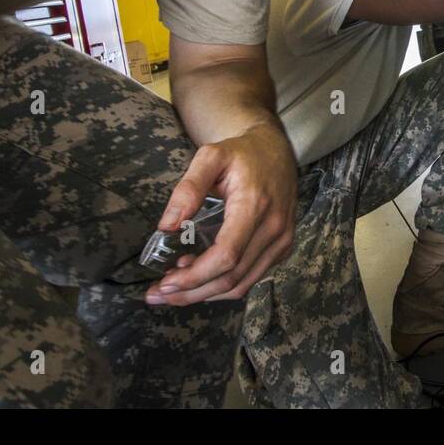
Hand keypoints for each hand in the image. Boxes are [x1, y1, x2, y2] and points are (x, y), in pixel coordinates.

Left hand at [145, 121, 297, 305]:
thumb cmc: (241, 153)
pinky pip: (252, 278)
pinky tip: (201, 278)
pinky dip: (224, 285)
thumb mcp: (210, 157)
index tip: (165, 282)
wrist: (276, 150)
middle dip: (192, 292)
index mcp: (255, 205)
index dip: (195, 276)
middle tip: (160, 294)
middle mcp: (274, 228)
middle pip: (231, 278)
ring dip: (205, 294)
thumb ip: (188, 189)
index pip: (226, 255)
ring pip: (242, 285)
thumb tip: (167, 226)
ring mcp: (282, 240)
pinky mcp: (283, 247)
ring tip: (175, 289)